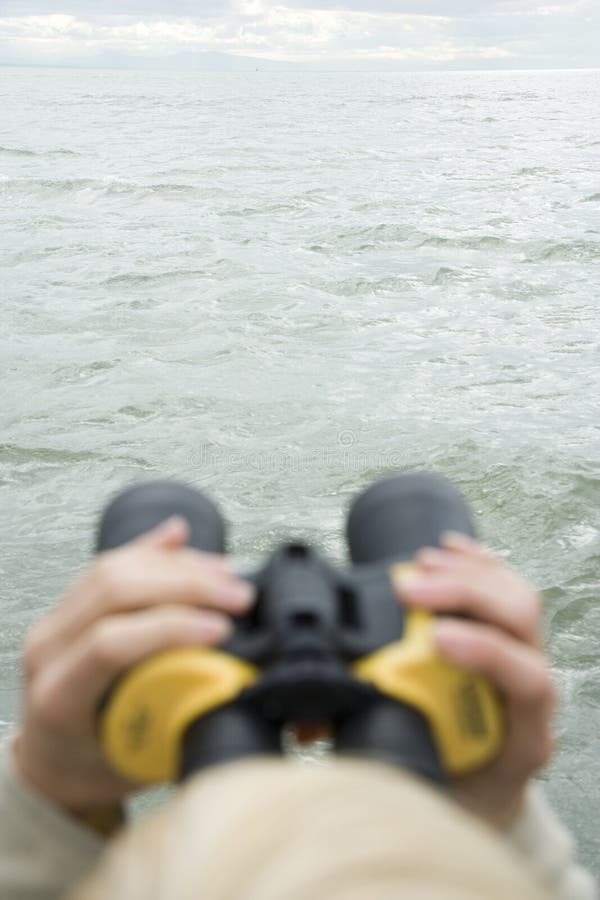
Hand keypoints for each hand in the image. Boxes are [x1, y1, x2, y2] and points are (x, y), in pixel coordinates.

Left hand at [13, 517, 253, 816]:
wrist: (52, 762)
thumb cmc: (90, 767)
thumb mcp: (134, 762)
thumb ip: (176, 725)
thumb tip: (232, 688)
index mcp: (58, 695)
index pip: (109, 644)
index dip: (168, 629)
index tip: (220, 630)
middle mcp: (48, 649)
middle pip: (113, 589)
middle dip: (185, 585)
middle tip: (238, 597)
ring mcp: (56, 620)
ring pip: (113, 567)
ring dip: (177, 565)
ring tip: (225, 574)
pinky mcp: (72, 603)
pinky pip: (111, 561)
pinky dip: (152, 548)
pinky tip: (180, 535)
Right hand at [393, 533, 556, 828]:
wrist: (483, 796)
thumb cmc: (458, 794)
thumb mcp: (426, 791)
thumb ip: (384, 759)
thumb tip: (312, 723)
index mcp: (523, 734)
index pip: (528, 681)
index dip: (487, 652)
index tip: (436, 638)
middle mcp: (531, 688)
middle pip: (522, 620)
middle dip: (466, 593)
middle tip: (407, 588)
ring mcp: (525, 655)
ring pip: (516, 594)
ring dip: (467, 571)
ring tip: (419, 564)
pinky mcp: (507, 635)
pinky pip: (504, 584)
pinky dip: (476, 560)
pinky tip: (447, 546)